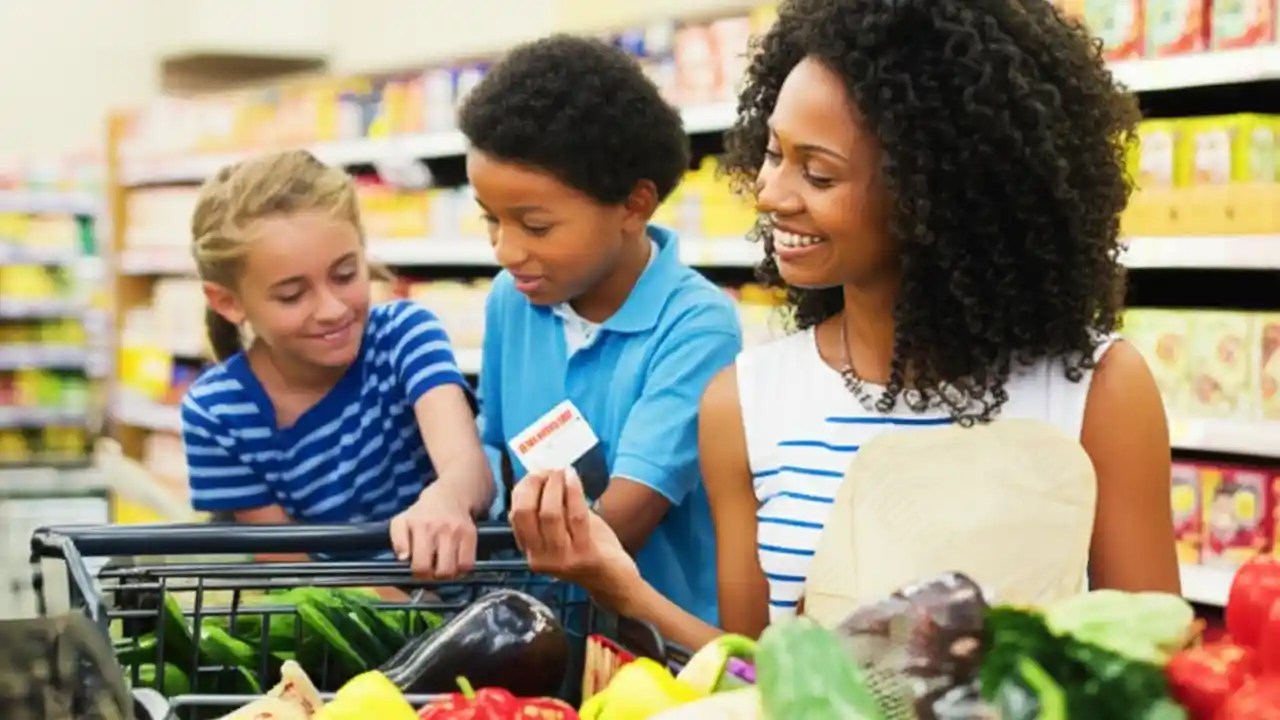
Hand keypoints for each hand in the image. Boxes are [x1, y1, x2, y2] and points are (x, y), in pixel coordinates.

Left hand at [390, 482, 478, 578]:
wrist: (450, 494)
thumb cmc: (422, 514)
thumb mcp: (401, 522)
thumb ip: (398, 541)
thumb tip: (404, 559)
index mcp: (420, 527)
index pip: (421, 565)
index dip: (419, 574)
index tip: (419, 570)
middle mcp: (440, 529)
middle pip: (441, 571)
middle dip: (434, 577)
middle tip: (431, 571)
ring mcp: (457, 532)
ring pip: (455, 569)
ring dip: (448, 575)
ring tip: (442, 567)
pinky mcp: (471, 534)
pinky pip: (469, 564)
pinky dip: (462, 570)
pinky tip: (454, 563)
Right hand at [510, 469, 639, 600]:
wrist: (614, 580)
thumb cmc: (588, 550)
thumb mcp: (562, 531)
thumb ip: (550, 510)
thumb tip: (543, 475)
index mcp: (530, 550)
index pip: (516, 515)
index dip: (523, 488)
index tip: (536, 472)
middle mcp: (539, 558)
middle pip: (526, 513)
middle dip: (535, 485)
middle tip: (548, 470)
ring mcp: (560, 559)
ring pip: (550, 513)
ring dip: (556, 486)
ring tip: (563, 471)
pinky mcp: (583, 555)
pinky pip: (576, 516)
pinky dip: (573, 491)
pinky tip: (574, 478)